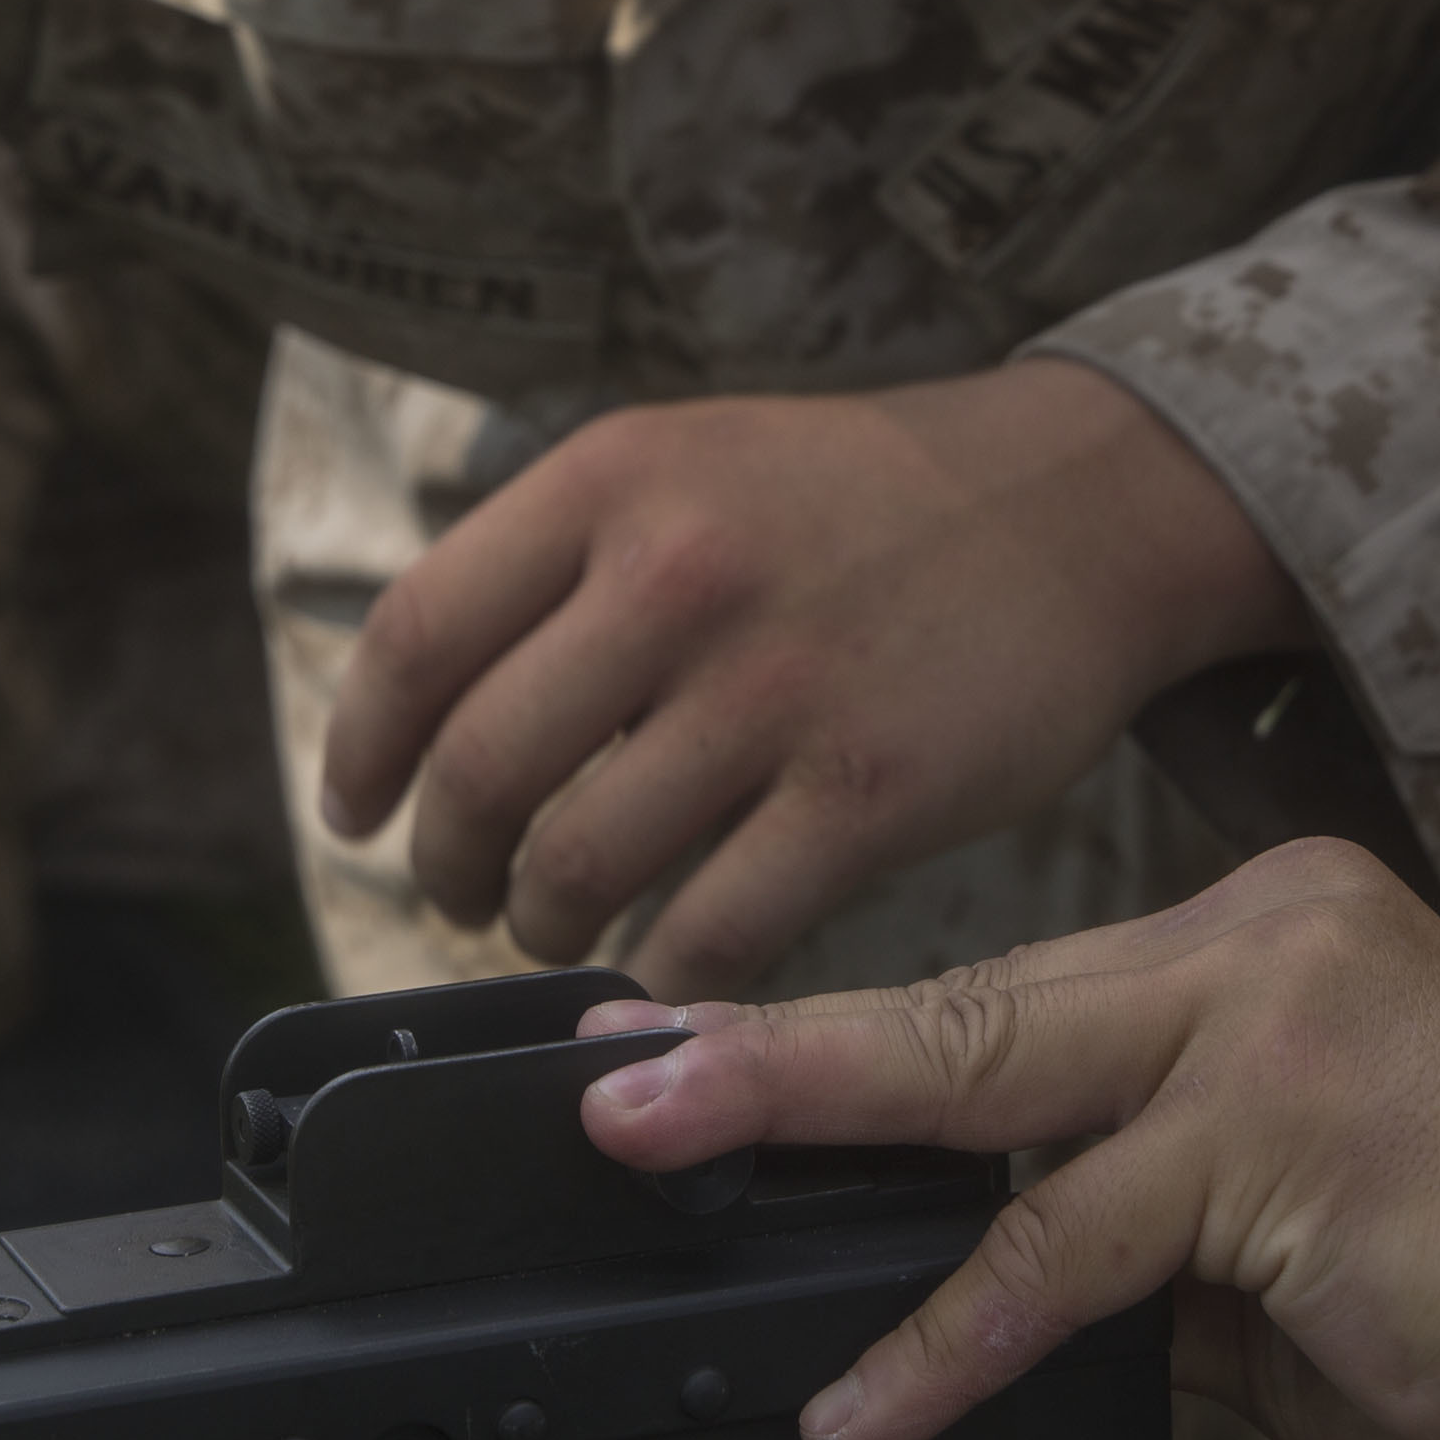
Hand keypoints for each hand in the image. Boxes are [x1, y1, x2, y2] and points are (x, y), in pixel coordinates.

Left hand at [320, 357, 1315, 994]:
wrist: (1082, 503)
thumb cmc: (863, 504)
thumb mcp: (694, 465)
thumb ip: (567, 564)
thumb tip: (435, 720)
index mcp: (615, 479)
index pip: (421, 636)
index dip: (363, 751)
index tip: (357, 813)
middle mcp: (680, 572)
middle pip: (485, 771)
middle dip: (449, 865)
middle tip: (462, 895)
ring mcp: (777, 687)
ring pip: (582, 863)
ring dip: (546, 924)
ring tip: (561, 926)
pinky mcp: (869, 789)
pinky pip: (715, 930)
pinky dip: (666, 974)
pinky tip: (666, 969)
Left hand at [574, 835, 1439, 1439]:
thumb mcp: (1287, 1246)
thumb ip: (1140, 1221)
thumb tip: (967, 1260)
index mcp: (1274, 936)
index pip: (1022, 994)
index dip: (846, 1040)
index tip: (685, 1039)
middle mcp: (1271, 938)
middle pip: (977, 1002)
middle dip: (772, 1049)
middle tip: (605, 1070)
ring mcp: (1278, 1016)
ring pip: (995, 1079)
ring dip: (804, 1122)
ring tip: (650, 1150)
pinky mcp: (1287, 1131)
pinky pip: (1074, 1244)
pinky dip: (952, 1333)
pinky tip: (860, 1400)